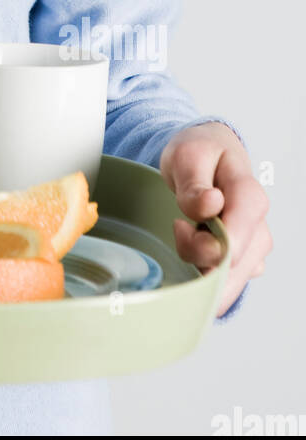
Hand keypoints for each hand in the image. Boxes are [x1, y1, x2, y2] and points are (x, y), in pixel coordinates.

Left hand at [159, 120, 270, 316]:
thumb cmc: (200, 155)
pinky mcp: (244, 262)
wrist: (209, 155)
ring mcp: (254, 248)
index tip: (180, 225)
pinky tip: (194, 248)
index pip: (236, 240)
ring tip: (188, 231)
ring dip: (197, 265)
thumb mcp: (186, 156)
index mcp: (250, 197)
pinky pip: (223, 284)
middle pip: (230, 268)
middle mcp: (259, 228)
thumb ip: (194, 184)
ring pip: (226, 281)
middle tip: (180, 228)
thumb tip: (212, 203)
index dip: (204, 244)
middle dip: (196, 258)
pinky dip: (201, 273)